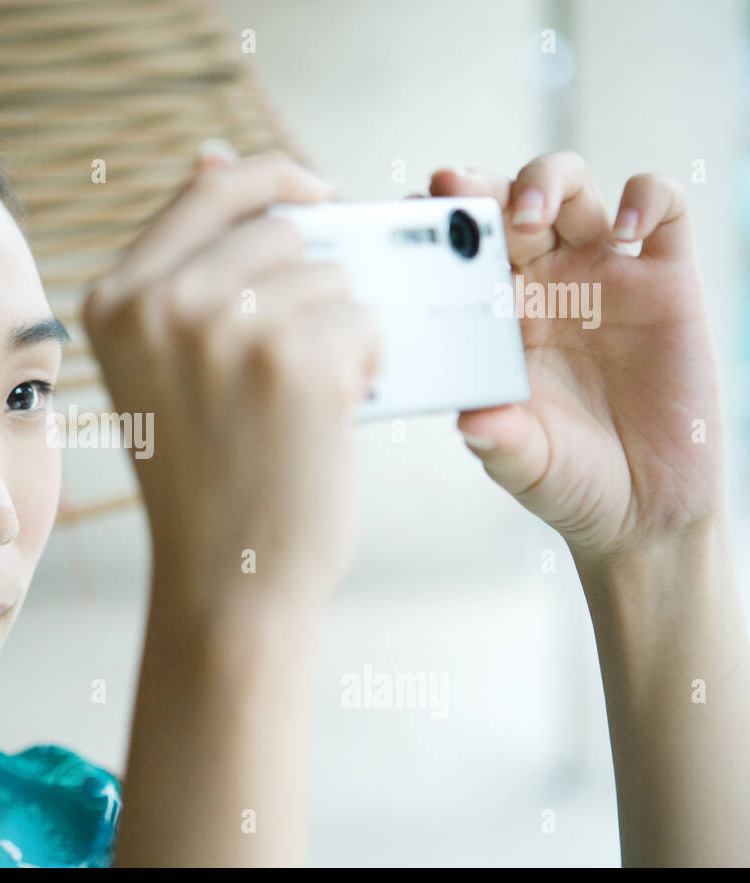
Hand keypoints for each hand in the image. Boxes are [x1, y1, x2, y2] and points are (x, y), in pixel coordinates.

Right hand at [82, 149, 380, 606]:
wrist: (225, 579)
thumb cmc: (203, 475)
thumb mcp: (160, 362)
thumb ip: (183, 264)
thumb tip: (212, 155)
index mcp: (114, 299)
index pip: (210, 188)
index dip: (274, 180)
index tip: (316, 195)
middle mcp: (160, 303)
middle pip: (281, 229)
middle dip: (312, 281)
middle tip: (304, 349)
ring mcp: (227, 329)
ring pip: (331, 275)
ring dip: (340, 327)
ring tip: (310, 395)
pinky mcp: (296, 363)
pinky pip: (363, 318)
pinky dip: (367, 362)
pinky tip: (335, 411)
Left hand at [428, 151, 724, 563]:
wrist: (646, 508)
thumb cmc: (569, 478)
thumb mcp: (524, 464)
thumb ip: (498, 441)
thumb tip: (471, 421)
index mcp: (494, 315)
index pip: (456, 251)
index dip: (432, 224)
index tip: (405, 211)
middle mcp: (544, 284)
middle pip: (505, 202)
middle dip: (477, 187)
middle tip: (455, 192)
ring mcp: (604, 275)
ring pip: (571, 188)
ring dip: (545, 182)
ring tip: (529, 216)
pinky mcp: (669, 280)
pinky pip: (664, 212)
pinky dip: (647, 199)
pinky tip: (627, 231)